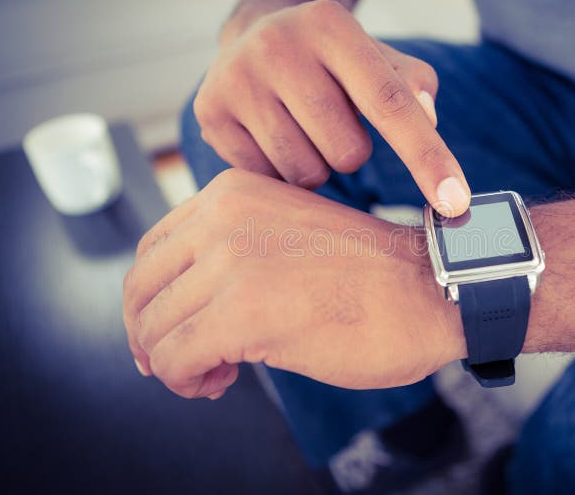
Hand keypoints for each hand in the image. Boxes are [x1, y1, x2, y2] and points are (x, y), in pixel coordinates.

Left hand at [122, 169, 465, 398]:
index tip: (175, 329)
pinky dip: (185, 381)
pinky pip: (176, 359)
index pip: (155, 249)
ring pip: (154, 328)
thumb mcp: (286, 236)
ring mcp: (231, 262)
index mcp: (233, 192)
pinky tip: (220, 382)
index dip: (154, 299)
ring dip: (173, 364)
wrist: (432, 290)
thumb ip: (233, 253)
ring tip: (212, 375)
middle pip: (142, 288)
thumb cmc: (370, 276)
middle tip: (180, 362)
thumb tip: (178, 307)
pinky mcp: (243, 312)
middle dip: (151, 335)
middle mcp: (223, 217)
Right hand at [194, 0, 469, 216]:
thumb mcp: (377, 58)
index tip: (455, 204)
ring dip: (317, 164)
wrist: (253, 37)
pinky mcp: (210, 114)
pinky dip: (281, 171)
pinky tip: (271, 135)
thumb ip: (414, 86)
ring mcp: (236, 80)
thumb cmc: (331, 59)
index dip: (428, 158)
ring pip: (307, 173)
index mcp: (330, 26)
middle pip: (348, 153)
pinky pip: (268, 181)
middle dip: (351, 151)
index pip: (390, 103)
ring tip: (300, 126)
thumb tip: (428, 119)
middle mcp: (278, 46)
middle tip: (331, 121)